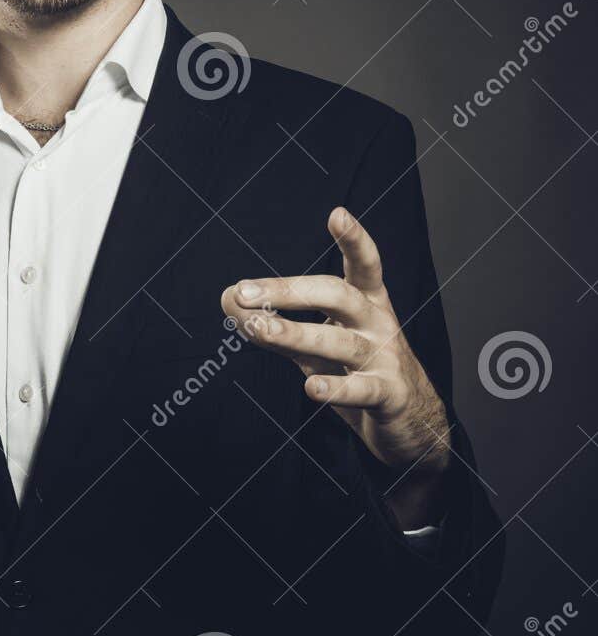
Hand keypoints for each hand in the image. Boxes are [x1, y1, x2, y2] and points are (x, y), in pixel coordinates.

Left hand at [220, 207, 450, 525]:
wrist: (409, 421)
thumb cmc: (354, 369)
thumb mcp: (312, 343)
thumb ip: (273, 320)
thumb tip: (227, 297)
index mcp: (366, 302)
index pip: (363, 264)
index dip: (354, 239)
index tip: (337, 214)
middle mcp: (378, 323)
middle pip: (338, 296)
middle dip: (289, 291)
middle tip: (244, 293)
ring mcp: (386, 358)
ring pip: (340, 341)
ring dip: (295, 333)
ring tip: (259, 328)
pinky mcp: (389, 395)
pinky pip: (361, 389)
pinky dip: (336, 388)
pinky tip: (312, 388)